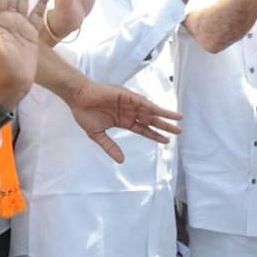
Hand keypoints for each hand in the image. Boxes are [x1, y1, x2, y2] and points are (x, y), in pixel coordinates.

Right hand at [67, 78, 183, 162]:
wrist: (77, 98)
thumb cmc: (85, 113)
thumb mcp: (97, 135)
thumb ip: (110, 147)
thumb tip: (121, 161)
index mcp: (123, 121)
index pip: (143, 130)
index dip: (155, 135)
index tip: (166, 141)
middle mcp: (129, 112)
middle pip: (151, 120)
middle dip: (165, 126)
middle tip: (179, 132)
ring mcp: (129, 103)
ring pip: (151, 110)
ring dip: (164, 114)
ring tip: (178, 119)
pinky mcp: (126, 96)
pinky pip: (142, 102)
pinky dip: (152, 107)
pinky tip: (161, 111)